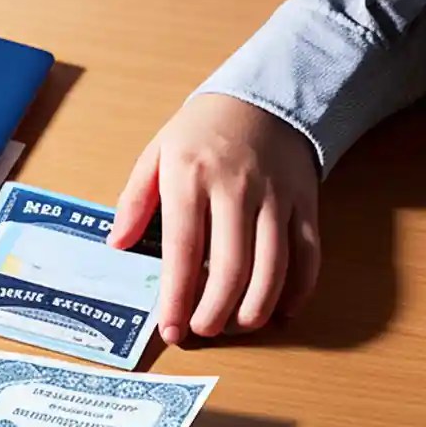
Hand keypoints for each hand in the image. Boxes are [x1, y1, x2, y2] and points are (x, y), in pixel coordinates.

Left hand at [108, 94, 320, 342]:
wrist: (263, 96)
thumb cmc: (202, 131)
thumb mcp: (157, 154)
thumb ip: (134, 200)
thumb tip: (117, 244)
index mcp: (189, 177)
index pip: (182, 249)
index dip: (176, 297)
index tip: (171, 330)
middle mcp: (235, 188)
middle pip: (231, 266)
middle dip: (217, 311)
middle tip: (204, 330)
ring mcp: (274, 196)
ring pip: (273, 265)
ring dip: (256, 307)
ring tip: (238, 326)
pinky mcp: (305, 202)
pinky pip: (308, 253)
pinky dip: (299, 289)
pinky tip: (282, 311)